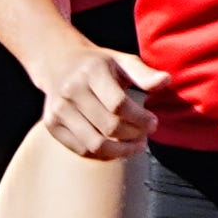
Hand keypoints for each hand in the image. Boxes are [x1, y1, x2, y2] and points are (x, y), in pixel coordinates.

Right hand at [37, 47, 158, 160]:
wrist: (58, 62)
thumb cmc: (98, 65)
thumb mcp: (122, 61)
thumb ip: (144, 74)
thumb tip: (166, 81)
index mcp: (91, 71)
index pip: (118, 104)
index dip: (140, 119)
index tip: (153, 123)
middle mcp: (70, 90)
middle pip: (108, 127)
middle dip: (134, 136)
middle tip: (146, 135)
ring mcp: (58, 109)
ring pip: (95, 144)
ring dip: (121, 151)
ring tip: (135, 145)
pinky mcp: (51, 124)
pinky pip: (81, 150)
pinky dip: (103, 155)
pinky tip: (117, 148)